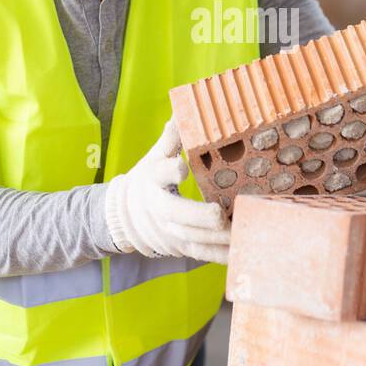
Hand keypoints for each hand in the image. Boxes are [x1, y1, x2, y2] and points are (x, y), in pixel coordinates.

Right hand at [103, 118, 230, 263]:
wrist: (124, 216)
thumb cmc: (147, 180)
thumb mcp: (153, 157)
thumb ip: (170, 138)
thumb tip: (182, 110)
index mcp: (153, 179)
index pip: (159, 173)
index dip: (169, 170)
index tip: (181, 167)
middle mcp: (159, 208)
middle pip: (176, 213)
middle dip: (198, 216)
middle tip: (220, 214)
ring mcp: (169, 231)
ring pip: (192, 238)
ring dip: (217, 238)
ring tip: (241, 230)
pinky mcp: (179, 248)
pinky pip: (202, 254)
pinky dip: (221, 255)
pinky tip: (241, 250)